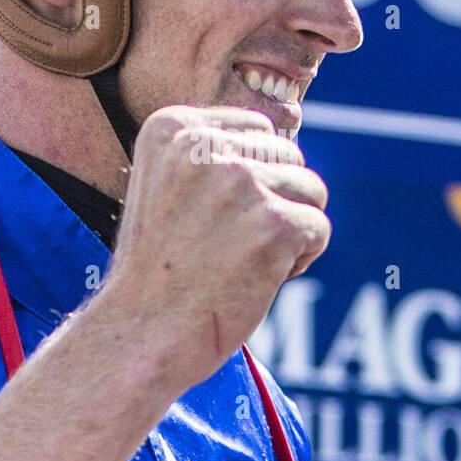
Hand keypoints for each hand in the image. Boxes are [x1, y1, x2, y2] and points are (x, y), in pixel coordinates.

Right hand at [96, 106, 330, 392]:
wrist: (141, 333)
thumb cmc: (157, 269)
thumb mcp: (164, 186)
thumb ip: (213, 155)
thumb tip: (280, 141)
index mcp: (174, 127)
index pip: (257, 130)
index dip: (251, 176)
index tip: (213, 217)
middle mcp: (207, 146)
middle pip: (287, 156)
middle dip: (274, 200)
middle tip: (230, 245)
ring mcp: (243, 184)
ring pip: (310, 190)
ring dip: (290, 229)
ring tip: (246, 260)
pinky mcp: (275, 224)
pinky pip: (318, 227)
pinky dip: (303, 256)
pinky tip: (264, 277)